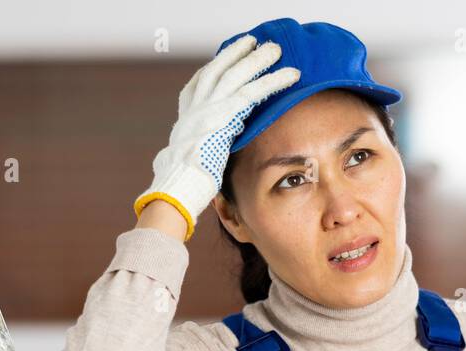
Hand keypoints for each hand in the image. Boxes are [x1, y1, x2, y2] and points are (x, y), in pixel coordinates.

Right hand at [133, 34, 299, 240]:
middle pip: (216, 71)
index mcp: (185, 121)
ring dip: (258, 61)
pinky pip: (252, 94)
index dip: (211, 69)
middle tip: (252, 43)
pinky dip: (273, 82)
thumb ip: (197, 156)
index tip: (221, 60)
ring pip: (236, 76)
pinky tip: (290, 76)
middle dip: (236, 55)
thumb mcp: (187, 166)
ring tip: (275, 50)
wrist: (175, 193)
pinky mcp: (223, 118)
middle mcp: (193, 110)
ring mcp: (206, 111)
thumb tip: (198, 163)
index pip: (196, 86)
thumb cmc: (182, 189)